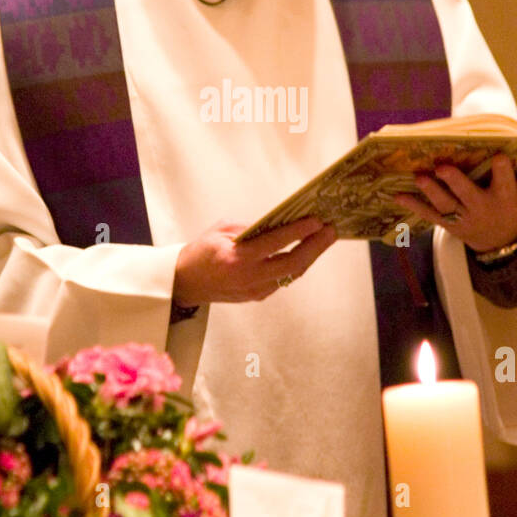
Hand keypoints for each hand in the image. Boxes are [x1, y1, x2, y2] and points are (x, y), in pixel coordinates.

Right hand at [172, 217, 337, 306]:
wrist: (185, 283)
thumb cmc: (202, 251)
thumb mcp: (222, 230)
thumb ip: (251, 227)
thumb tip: (281, 222)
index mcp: (237, 258)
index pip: (276, 243)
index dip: (300, 231)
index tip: (317, 220)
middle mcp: (249, 277)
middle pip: (293, 264)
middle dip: (316, 246)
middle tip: (331, 230)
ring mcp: (255, 290)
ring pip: (292, 273)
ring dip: (310, 255)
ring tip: (324, 238)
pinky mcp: (258, 296)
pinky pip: (283, 279)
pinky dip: (297, 264)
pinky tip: (306, 250)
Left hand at [393, 148, 516, 253]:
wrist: (497, 241)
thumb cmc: (513, 205)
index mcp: (505, 197)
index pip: (506, 182)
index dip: (503, 170)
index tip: (500, 155)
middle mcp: (483, 208)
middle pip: (469, 195)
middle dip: (456, 182)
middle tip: (444, 167)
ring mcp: (463, 217)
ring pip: (446, 204)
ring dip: (431, 191)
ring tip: (420, 176)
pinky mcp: (447, 222)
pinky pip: (428, 214)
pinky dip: (413, 204)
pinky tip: (397, 194)